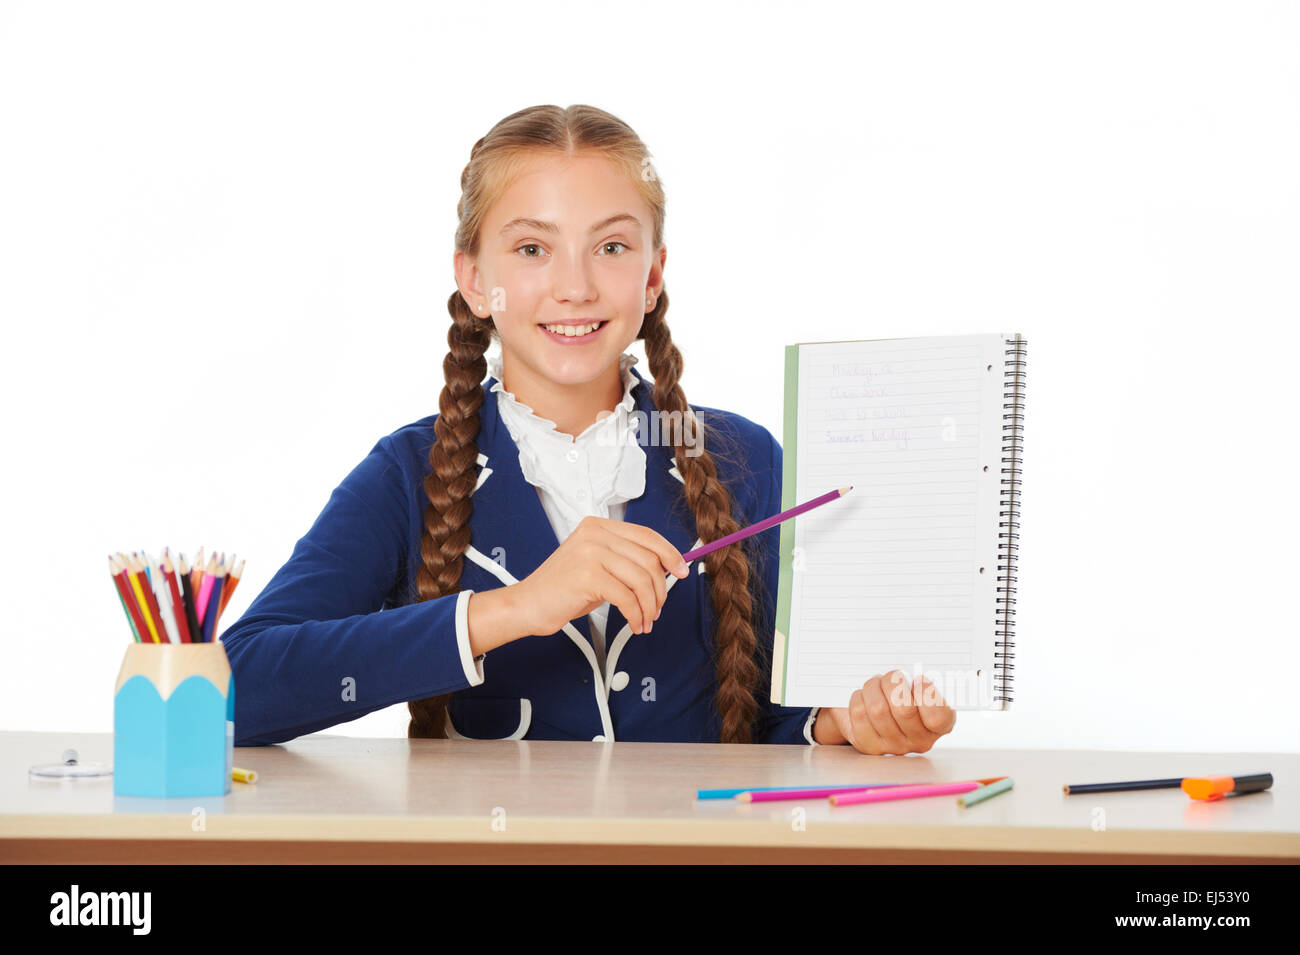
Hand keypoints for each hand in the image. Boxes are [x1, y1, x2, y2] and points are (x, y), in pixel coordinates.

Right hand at [514, 515, 689, 636]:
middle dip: (660, 589)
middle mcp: (595, 534)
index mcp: (598, 526)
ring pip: (641, 579)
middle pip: (648, 560)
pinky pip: (628, 597)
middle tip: (657, 609)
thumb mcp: (595, 564)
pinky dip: (636, 615)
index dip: (669, 554)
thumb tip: (665, 568)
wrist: (527, 605)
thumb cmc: (562, 589)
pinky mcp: (588, 576)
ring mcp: (590, 553)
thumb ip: (624, 560)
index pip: (646, 535)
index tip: (682, 571)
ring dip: (649, 606)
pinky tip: (634, 623)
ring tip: (645, 620)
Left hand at [821, 670, 956, 753]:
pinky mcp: (869, 745)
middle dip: (893, 682)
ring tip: (876, 684)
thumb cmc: (904, 698)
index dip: (927, 694)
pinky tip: (865, 698)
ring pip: (878, 709)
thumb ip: (922, 684)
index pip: (938, 717)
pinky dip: (859, 697)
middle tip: (892, 676)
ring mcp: (894, 746)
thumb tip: (917, 681)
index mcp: (940, 726)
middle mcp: (919, 741)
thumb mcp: (921, 689)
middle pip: (904, 710)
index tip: (918, 679)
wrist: (876, 718)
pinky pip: (859, 713)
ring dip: (873, 687)